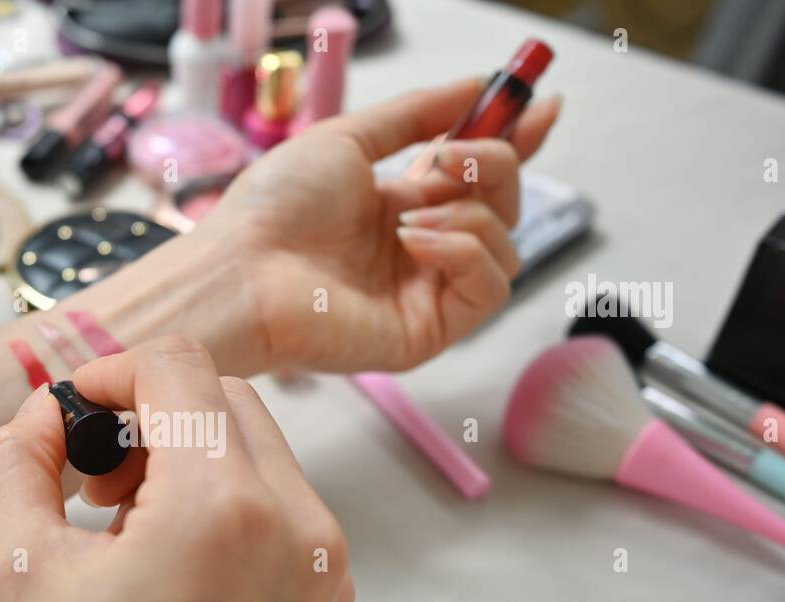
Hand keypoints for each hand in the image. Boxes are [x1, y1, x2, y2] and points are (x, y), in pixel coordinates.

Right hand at [0, 337, 353, 601]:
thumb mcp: (14, 576)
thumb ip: (15, 463)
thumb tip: (40, 417)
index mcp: (223, 508)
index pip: (179, 366)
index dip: (111, 370)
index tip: (75, 409)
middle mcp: (298, 527)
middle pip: (226, 399)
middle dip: (151, 414)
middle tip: (93, 482)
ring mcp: (326, 569)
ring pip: (257, 452)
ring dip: (188, 459)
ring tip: (123, 533)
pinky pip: (281, 511)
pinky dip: (224, 506)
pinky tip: (169, 571)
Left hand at [197, 77, 560, 372]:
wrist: (243, 270)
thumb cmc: (275, 209)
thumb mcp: (347, 138)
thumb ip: (416, 114)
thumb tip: (475, 86)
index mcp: (398, 206)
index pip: (476, 177)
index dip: (514, 143)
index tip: (541, 107)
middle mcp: (417, 251)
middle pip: (502, 206)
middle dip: (495, 167)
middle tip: (454, 156)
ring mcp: (424, 294)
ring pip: (505, 247)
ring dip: (473, 215)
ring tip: (411, 215)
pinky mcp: (428, 332)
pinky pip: (490, 288)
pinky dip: (467, 253)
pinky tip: (418, 241)